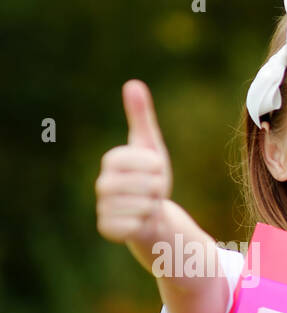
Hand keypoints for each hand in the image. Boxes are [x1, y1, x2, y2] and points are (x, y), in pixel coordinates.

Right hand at [95, 80, 172, 245]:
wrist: (152, 215)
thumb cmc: (151, 178)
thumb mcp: (151, 147)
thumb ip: (141, 117)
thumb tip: (133, 83)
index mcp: (112, 161)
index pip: (144, 161)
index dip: (157, 167)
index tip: (156, 170)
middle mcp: (103, 183)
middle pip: (145, 185)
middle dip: (158, 189)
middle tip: (154, 191)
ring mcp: (103, 207)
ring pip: (142, 206)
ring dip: (153, 207)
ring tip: (149, 205)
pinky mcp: (108, 228)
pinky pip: (134, 226)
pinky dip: (145, 224)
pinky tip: (141, 221)